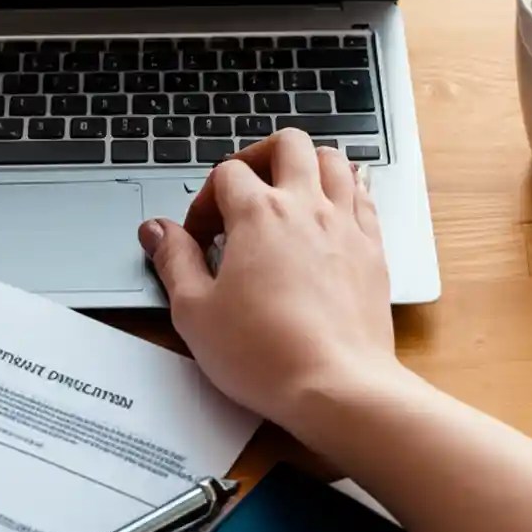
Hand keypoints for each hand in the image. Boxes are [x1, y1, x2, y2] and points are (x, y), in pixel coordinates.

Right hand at [138, 130, 395, 428]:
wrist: (337, 386)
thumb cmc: (266, 355)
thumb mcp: (195, 311)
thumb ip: (174, 260)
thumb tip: (156, 231)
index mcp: (259, 214)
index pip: (226, 174)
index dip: (204, 201)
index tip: (200, 239)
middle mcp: (307, 207)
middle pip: (287, 145)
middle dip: (259, 157)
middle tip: (244, 191)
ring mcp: (346, 225)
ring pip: (333, 160)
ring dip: (307, 166)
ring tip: (288, 193)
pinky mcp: (374, 251)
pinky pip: (365, 197)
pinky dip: (345, 193)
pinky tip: (331, 215)